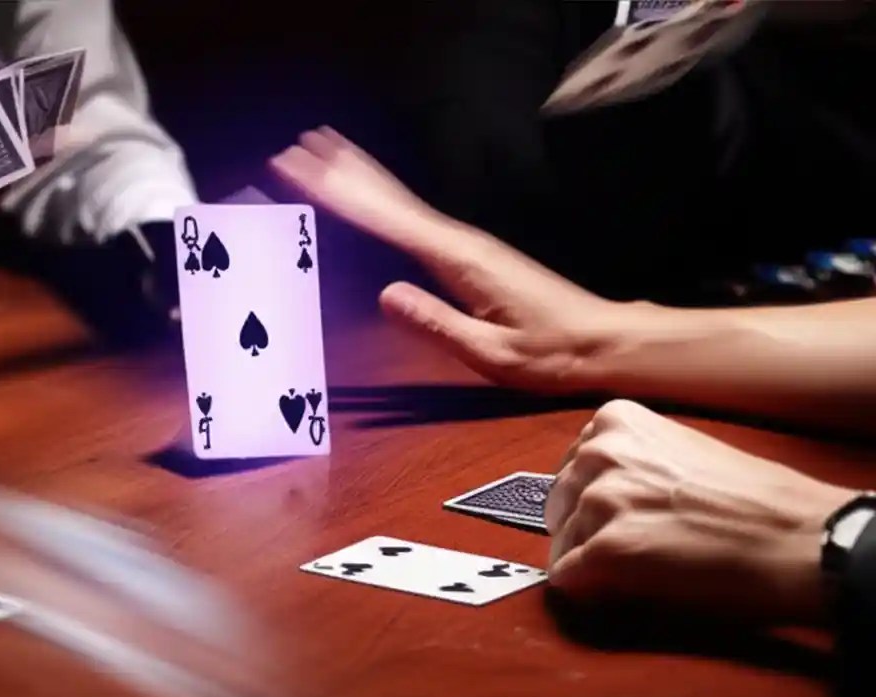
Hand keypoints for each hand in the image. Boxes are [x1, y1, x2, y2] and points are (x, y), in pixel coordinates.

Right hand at [269, 127, 652, 391]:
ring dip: (356, 172)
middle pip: (387, 196)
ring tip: (317, 145)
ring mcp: (463, 242)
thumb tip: (385, 295)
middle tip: (290, 146)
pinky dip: (382, 194)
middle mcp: (458, 240)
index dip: (337, 193)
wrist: (602, 340)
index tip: (297, 168)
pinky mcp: (467, 252)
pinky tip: (369, 190)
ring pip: (398, 198)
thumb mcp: (492, 353)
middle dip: (338, 171)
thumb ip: (437, 323)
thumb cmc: (551, 353)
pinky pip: (410, 214)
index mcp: (458, 260)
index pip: (385, 219)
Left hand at [546, 399, 858, 624]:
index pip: (571, 465)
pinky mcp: (606, 549)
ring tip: (643, 568)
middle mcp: (599, 452)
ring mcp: (600, 499)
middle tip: (632, 548)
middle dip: (586, 529)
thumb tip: (598, 490)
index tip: (619, 516)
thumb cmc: (753, 498)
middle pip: (559, 503)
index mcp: (616, 419)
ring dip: (592, 562)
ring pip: (562, 543)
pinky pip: (567, 578)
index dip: (593, 498)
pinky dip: (589, 591)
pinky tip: (623, 590)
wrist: (796, 537)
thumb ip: (631, 458)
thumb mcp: (679, 449)